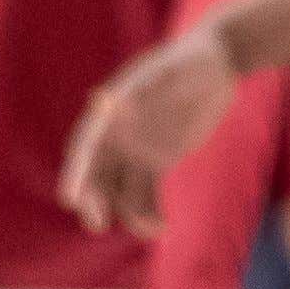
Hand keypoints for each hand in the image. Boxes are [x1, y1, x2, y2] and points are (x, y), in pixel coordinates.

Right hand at [62, 25, 237, 234]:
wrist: (218, 64)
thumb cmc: (193, 61)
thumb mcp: (174, 71)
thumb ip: (146, 87)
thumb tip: (110, 103)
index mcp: (112, 110)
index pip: (86, 146)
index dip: (76, 172)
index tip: (71, 198)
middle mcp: (119, 134)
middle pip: (96, 174)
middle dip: (93, 200)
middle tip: (98, 224)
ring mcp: (137, 150)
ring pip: (121, 190)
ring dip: (128, 213)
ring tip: (153, 227)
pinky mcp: (157, 161)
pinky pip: (146, 193)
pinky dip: (149, 211)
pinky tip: (162, 226)